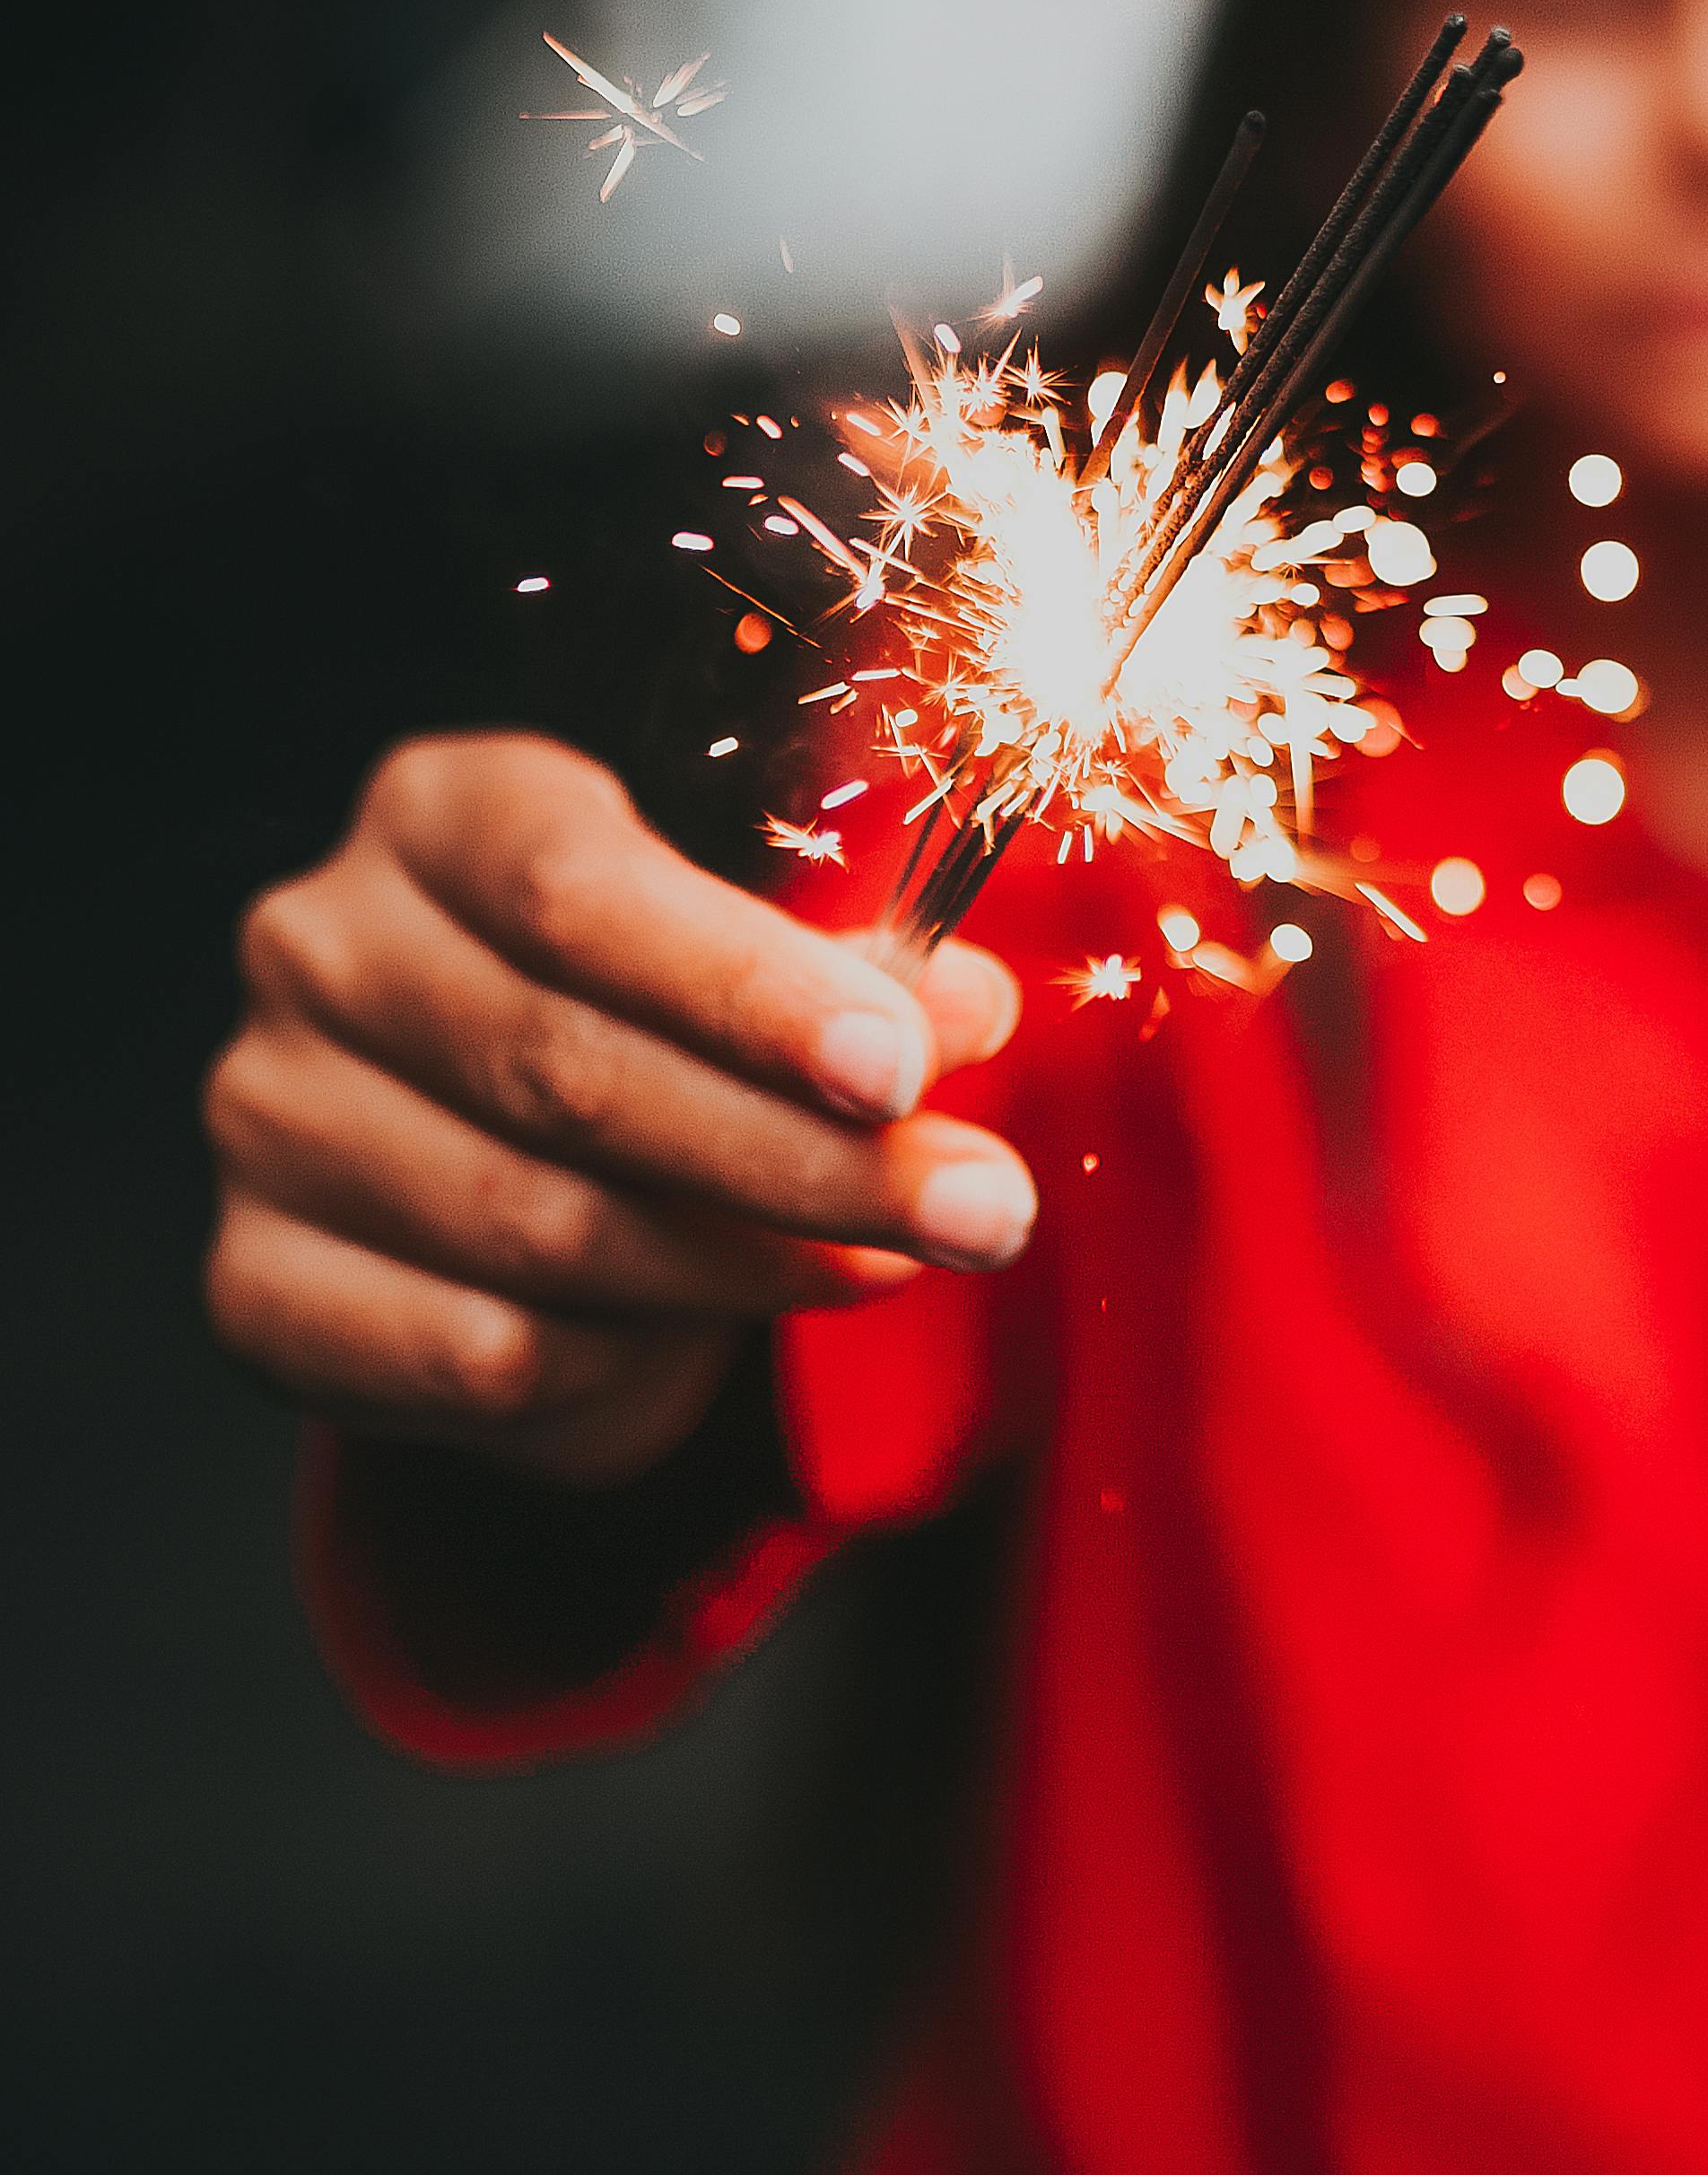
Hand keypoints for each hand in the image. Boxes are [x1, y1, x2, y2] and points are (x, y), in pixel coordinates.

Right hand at [204, 733, 1029, 1483]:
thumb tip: (971, 1007)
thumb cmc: (644, 1022)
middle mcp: (324, 944)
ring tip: (888, 1266)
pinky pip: (471, 1350)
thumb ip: (858, 979)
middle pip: (572, 1067)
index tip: (905, 1071)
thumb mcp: (751, 968)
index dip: (749, 989)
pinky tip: (699, 1342)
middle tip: (983, 1212)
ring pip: (537, 1224)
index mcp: (440, 811)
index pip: (578, 891)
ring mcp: (269, 1114)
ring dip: (748, 1267)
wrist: (498, 1176)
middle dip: (810, 1158)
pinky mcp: (257, 1282)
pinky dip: (614, 1363)